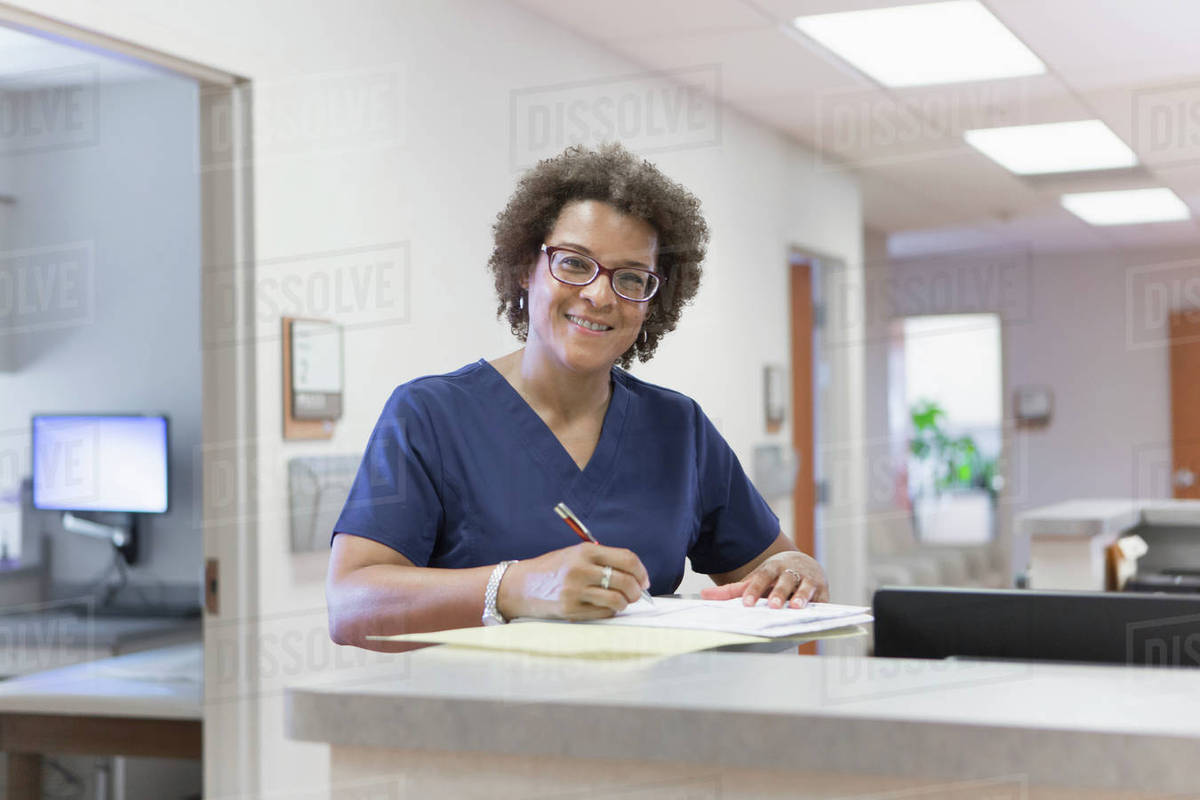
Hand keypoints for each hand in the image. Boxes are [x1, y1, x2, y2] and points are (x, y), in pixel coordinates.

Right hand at [496, 543, 650, 620]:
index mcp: (585, 551)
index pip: (627, 559)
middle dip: (637, 591)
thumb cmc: (552, 569)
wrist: (520, 585)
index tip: (644, 580)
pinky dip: (610, 612)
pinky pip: (603, 614)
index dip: (641, 571)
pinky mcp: (570, 610)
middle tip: (636, 594)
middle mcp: (581, 569)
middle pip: (625, 581)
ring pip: (617, 600)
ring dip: (624, 604)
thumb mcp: (575, 554)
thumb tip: (635, 576)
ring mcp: (575, 591)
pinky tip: (604, 608)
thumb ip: (602, 561)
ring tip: (620, 602)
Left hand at [700, 551, 828, 608]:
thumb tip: (704, 596)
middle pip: (785, 581)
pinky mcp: (823, 591)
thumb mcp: (755, 579)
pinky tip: (817, 616)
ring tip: (797, 607)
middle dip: (779, 593)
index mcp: (772, 568)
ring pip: (805, 588)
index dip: (754, 590)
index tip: (746, 604)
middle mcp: (791, 572)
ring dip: (802, 597)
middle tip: (773, 606)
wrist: (803, 564)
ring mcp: (809, 580)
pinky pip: (823, 600)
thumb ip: (732, 590)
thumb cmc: (774, 576)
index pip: (762, 578)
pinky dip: (821, 607)